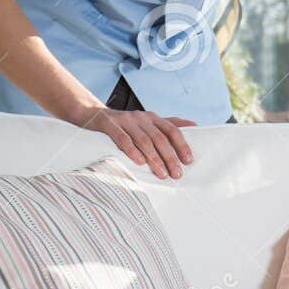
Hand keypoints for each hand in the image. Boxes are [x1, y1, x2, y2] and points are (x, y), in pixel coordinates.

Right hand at [75, 107, 195, 178]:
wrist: (93, 114)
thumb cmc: (126, 124)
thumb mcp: (148, 122)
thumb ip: (169, 124)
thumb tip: (195, 126)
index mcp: (153, 118)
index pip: (172, 130)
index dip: (181, 145)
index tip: (188, 161)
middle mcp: (141, 117)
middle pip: (160, 138)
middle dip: (170, 157)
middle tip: (176, 174)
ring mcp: (125, 120)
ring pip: (143, 140)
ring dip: (154, 158)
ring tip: (161, 174)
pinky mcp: (110, 125)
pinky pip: (122, 139)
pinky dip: (132, 150)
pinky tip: (140, 162)